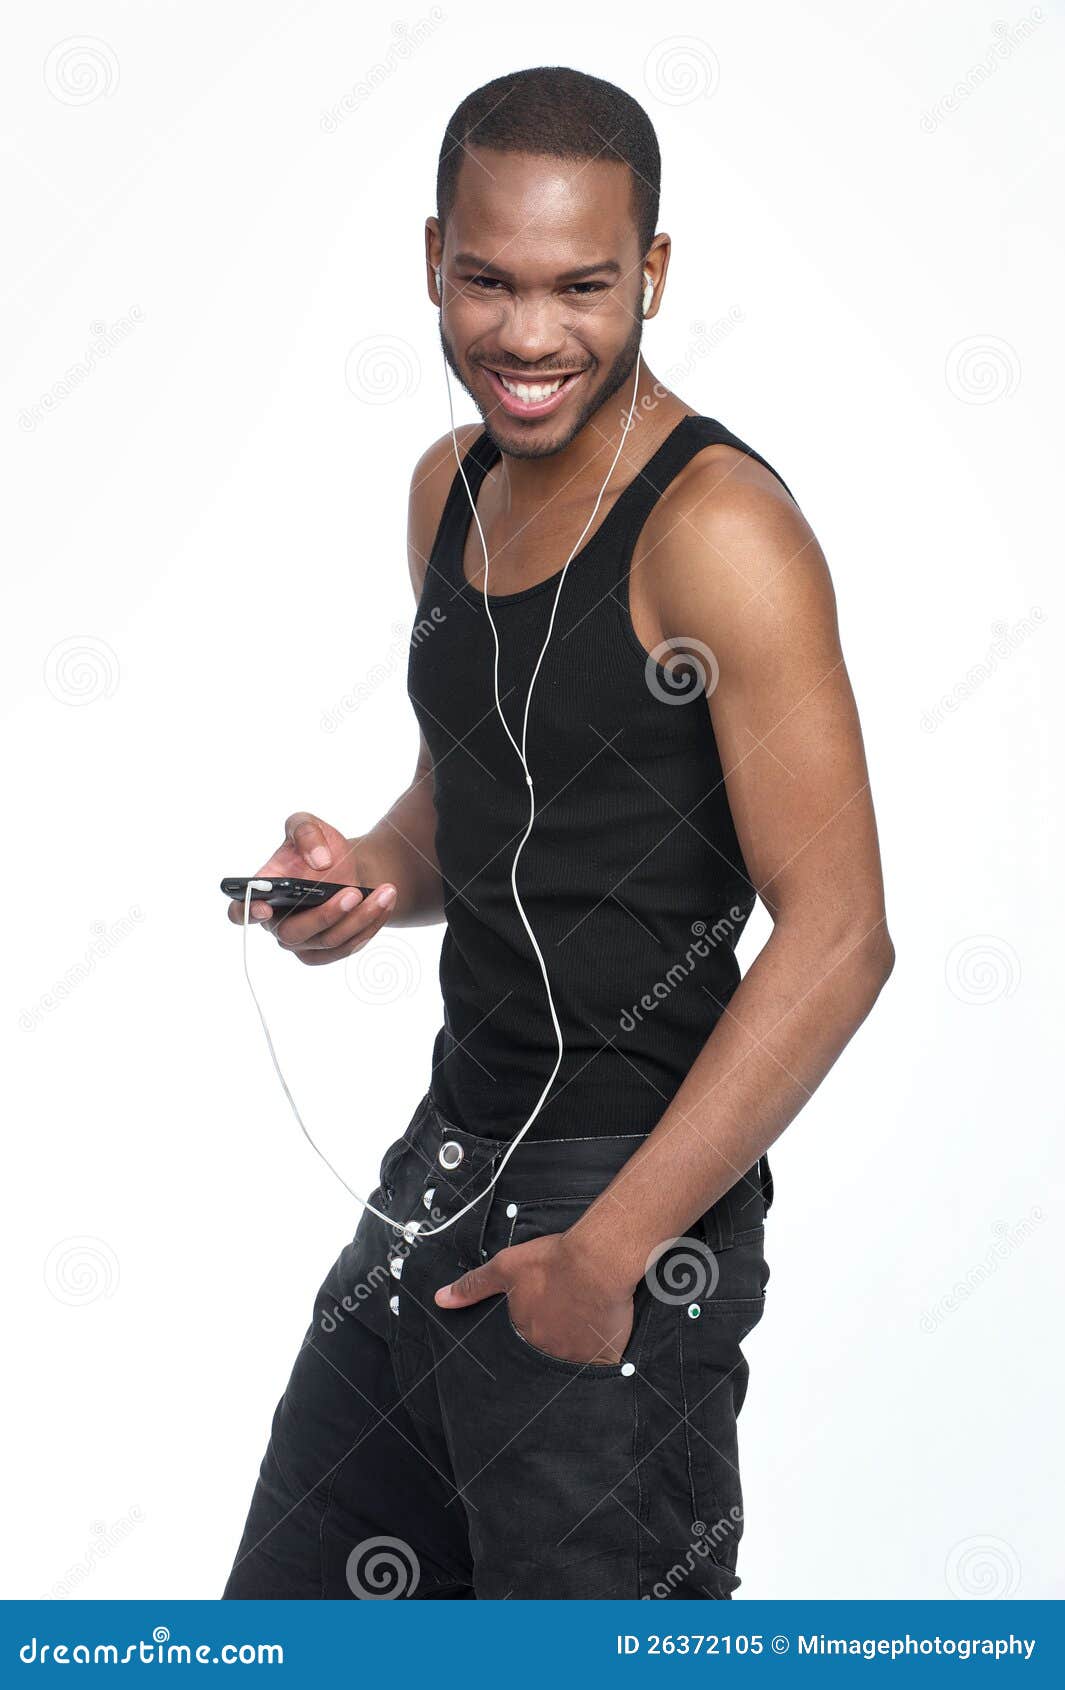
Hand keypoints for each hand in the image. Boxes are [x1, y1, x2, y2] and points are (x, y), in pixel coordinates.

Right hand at [226, 810, 396, 964]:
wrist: (349, 864)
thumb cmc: (320, 846)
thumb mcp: (309, 824)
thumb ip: (305, 831)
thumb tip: (318, 861)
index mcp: (263, 892)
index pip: (239, 911)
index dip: (247, 913)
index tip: (264, 906)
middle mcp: (277, 922)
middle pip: (292, 933)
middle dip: (325, 915)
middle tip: (352, 892)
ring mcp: (301, 941)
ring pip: (327, 941)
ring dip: (359, 918)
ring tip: (385, 891)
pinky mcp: (325, 951)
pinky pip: (347, 947)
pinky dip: (369, 926)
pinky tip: (385, 903)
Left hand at [434, 1232, 634, 1365]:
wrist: (596, 1260)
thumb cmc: (553, 1261)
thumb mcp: (506, 1267)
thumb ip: (474, 1285)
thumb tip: (441, 1299)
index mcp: (524, 1332)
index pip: (525, 1338)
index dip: (536, 1323)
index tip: (547, 1309)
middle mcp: (548, 1351)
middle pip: (549, 1350)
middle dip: (555, 1336)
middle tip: (566, 1313)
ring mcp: (577, 1356)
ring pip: (574, 1357)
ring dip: (577, 1344)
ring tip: (584, 1320)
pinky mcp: (603, 1354)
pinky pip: (602, 1363)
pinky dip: (602, 1353)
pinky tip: (602, 1335)